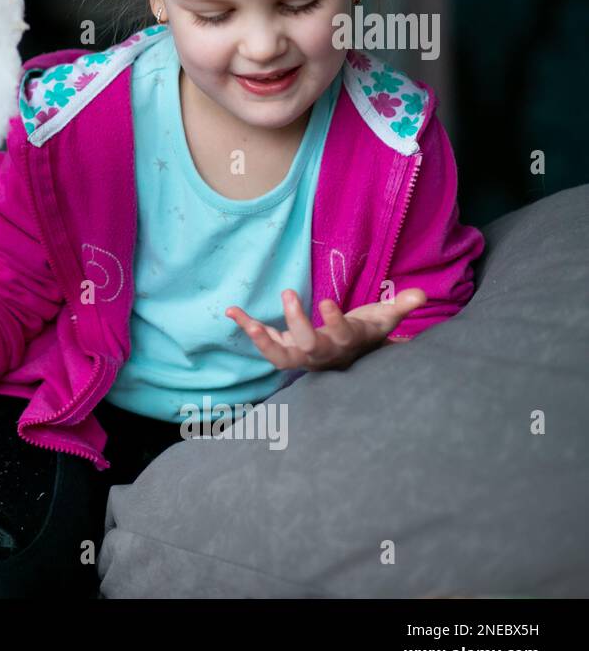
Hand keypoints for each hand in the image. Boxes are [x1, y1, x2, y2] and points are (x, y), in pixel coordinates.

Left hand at [224, 287, 426, 371]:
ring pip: (280, 355)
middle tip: (288, 293)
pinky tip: (230, 311)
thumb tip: (420, 294)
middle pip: (309, 345)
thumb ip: (400, 307)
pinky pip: (263, 341)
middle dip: (297, 322)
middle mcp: (322, 353)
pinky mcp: (284, 348)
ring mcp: (301, 354)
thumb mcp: (383, 319)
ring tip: (244, 320)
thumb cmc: (366, 333)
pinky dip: (246, 326)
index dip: (335, 321)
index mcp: (347, 343)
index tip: (327, 301)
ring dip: (262, 339)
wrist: (349, 357)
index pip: (342, 335)